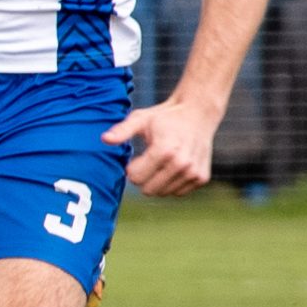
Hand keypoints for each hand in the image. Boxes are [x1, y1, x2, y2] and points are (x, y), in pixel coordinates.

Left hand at [102, 96, 218, 196]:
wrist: (198, 113)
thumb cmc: (164, 117)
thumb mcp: (140, 119)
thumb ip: (122, 131)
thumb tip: (104, 139)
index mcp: (164, 151)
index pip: (136, 178)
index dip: (132, 169)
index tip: (138, 157)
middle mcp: (182, 164)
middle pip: (148, 190)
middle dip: (143, 178)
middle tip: (148, 161)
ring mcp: (194, 172)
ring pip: (163, 193)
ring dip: (157, 181)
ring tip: (162, 162)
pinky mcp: (202, 178)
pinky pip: (177, 192)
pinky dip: (171, 183)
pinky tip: (173, 167)